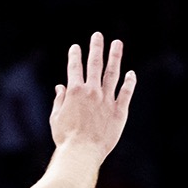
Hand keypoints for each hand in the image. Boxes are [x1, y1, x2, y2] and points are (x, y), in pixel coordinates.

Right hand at [50, 32, 136, 157]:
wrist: (82, 152)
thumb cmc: (66, 138)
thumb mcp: (56, 118)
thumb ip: (59, 100)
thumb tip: (60, 87)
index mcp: (74, 91)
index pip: (74, 68)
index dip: (75, 56)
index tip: (75, 47)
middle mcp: (92, 92)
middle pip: (94, 64)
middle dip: (96, 48)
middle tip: (98, 35)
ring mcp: (107, 100)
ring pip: (112, 74)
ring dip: (115, 57)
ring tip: (117, 44)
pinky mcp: (119, 110)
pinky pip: (126, 92)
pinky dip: (129, 82)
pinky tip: (131, 73)